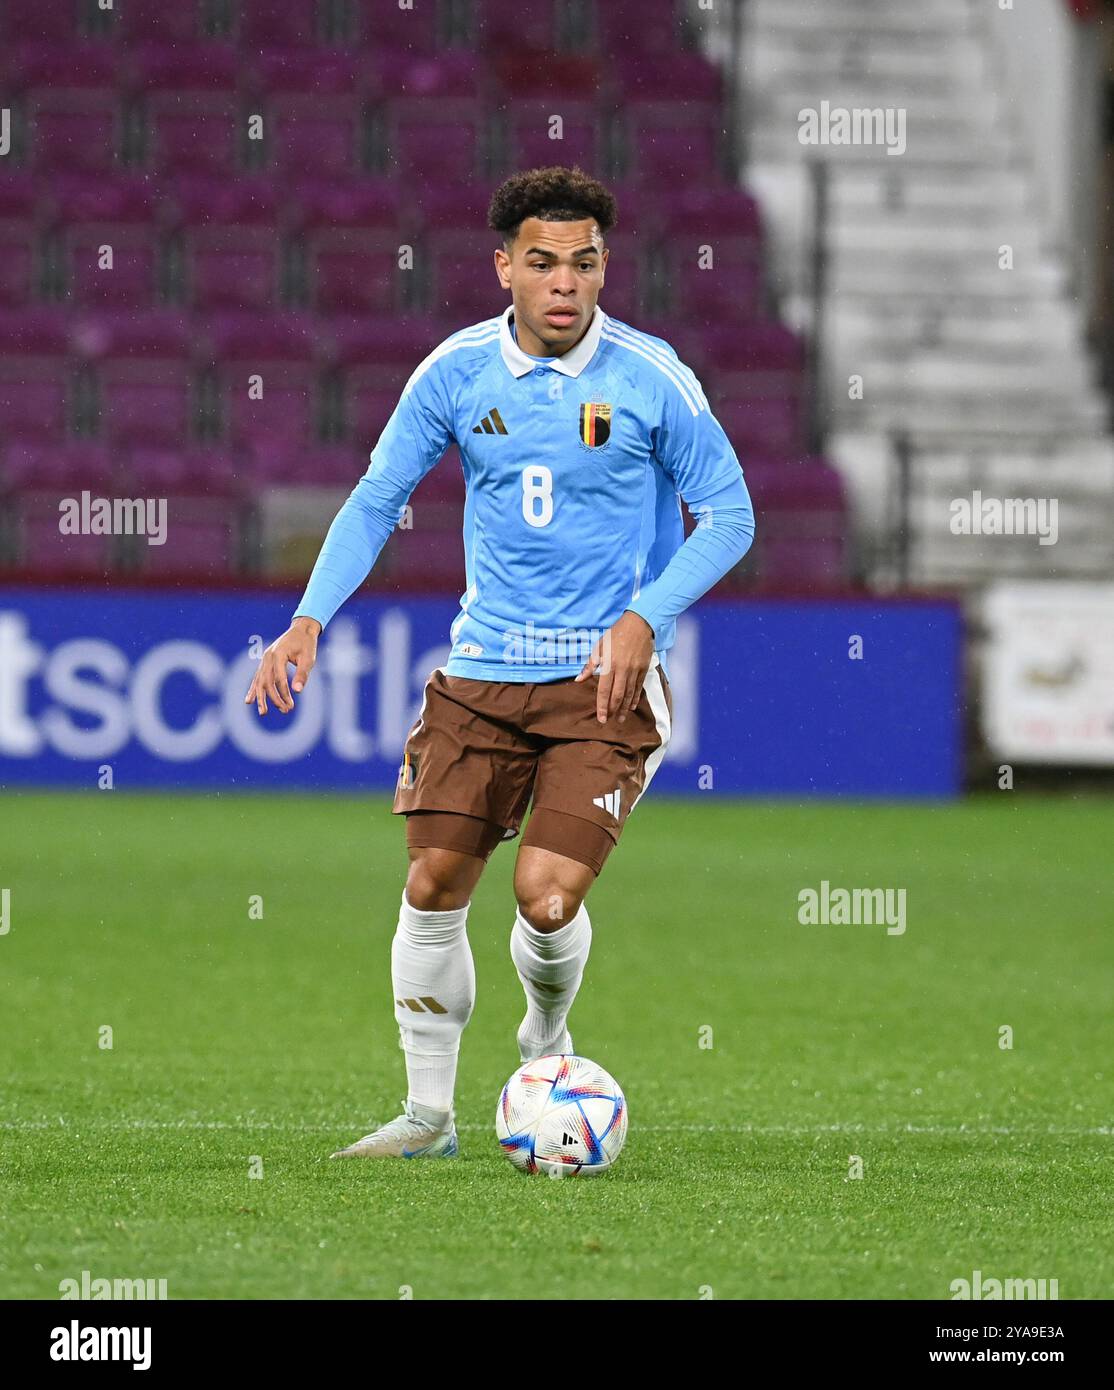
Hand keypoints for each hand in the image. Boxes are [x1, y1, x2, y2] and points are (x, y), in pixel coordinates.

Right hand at [243, 617, 320, 715]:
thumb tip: (298, 692)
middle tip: (285, 710)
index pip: (279, 678)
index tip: (291, 705)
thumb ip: (302, 674)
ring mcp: (264, 660)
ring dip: (261, 697)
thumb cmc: (306, 644)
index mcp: (278, 654)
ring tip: (263, 712)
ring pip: (259, 681)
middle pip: (266, 681)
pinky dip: (254, 689)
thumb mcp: (308, 658)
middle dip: (274, 698)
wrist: (300, 629)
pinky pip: (258, 678)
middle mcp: (268, 657)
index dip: (284, 693)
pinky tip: (249, 701)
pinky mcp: (265, 662)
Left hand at [574, 610, 653, 724]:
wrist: (639, 624)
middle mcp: (623, 670)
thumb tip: (578, 680)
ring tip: (621, 719)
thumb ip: (590, 665)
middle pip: (618, 695)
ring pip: (629, 694)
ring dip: (624, 708)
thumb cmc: (615, 635)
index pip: (604, 690)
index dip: (602, 706)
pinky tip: (632, 706)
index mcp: (609, 665)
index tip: (601, 718)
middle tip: (610, 721)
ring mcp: (635, 670)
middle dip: (613, 710)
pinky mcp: (644, 669)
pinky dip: (635, 698)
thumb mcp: (599, 647)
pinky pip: (639, 687)